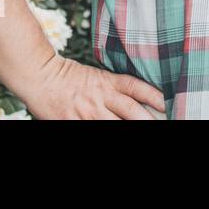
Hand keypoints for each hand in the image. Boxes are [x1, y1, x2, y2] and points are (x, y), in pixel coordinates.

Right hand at [21, 55, 167, 119]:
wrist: (40, 76)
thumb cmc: (68, 76)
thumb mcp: (96, 76)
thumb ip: (113, 87)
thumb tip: (134, 99)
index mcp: (107, 82)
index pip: (136, 88)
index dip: (154, 96)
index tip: (168, 103)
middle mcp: (101, 97)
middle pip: (131, 110)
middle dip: (148, 120)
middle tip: (165, 121)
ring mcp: (87, 112)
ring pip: (115, 124)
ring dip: (131, 127)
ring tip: (146, 129)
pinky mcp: (73, 122)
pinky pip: (90, 130)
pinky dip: (102, 132)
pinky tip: (112, 133)